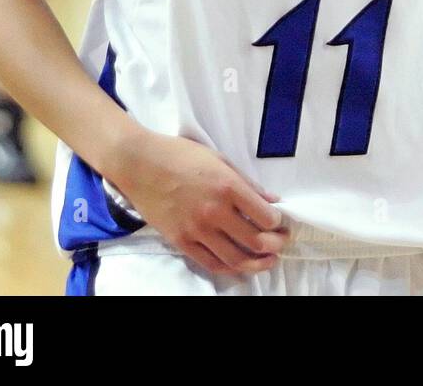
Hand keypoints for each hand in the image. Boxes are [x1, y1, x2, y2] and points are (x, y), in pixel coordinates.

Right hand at [109, 129, 288, 276]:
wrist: (139, 164)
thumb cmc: (181, 155)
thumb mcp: (220, 159)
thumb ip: (247, 182)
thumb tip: (272, 200)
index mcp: (228, 187)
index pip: (265, 216)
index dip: (279, 223)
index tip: (281, 222)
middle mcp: (214, 211)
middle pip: (255, 241)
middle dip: (276, 245)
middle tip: (282, 243)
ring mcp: (196, 229)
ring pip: (235, 258)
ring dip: (258, 263)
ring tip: (269, 260)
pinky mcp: (180, 241)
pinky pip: (209, 263)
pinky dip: (229, 268)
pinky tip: (240, 265)